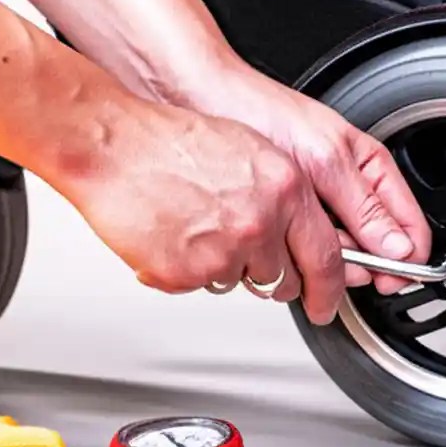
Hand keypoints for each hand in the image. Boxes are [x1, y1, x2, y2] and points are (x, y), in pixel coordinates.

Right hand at [56, 97, 348, 324]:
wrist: (114, 146)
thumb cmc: (172, 142)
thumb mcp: (250, 152)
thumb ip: (283, 195)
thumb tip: (300, 228)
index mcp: (286, 188)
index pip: (327, 257)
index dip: (330, 289)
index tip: (327, 303)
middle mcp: (262, 222)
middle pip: (285, 280)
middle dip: (272, 278)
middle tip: (246, 258)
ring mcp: (225, 251)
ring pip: (240, 282)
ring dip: (224, 266)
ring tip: (196, 226)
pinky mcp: (187, 273)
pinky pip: (199, 286)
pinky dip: (187, 270)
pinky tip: (172, 235)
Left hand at [176, 61, 432, 295]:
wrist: (206, 102)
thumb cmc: (263, 111)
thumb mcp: (325, 160)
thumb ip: (364, 206)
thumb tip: (399, 249)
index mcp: (372, 170)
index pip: (408, 229)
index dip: (404, 261)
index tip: (387, 282)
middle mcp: (349, 192)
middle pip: (372, 251)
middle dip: (353, 262)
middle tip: (327, 252)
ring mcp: (318, 207)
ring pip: (336, 255)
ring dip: (320, 260)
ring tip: (296, 240)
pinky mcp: (288, 218)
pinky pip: (302, 251)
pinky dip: (293, 256)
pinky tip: (277, 244)